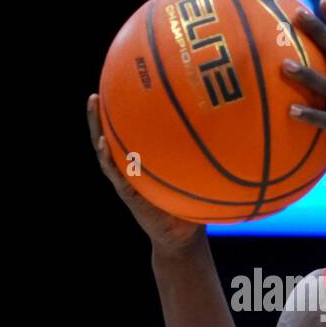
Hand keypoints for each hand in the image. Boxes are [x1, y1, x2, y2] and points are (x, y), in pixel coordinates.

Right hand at [87, 93, 205, 257]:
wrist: (183, 237)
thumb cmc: (193, 204)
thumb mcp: (198, 176)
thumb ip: (205, 155)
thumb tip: (231, 125)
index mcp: (144, 162)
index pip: (132, 133)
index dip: (123, 113)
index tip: (119, 89)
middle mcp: (132, 168)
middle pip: (112, 137)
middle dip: (101, 115)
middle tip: (95, 93)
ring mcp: (127, 180)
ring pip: (106, 151)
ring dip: (97, 128)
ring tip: (94, 104)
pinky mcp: (129, 194)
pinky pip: (116, 174)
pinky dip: (108, 158)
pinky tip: (104, 144)